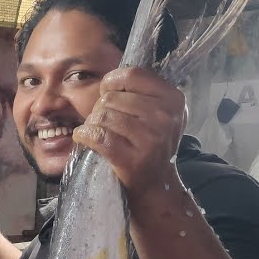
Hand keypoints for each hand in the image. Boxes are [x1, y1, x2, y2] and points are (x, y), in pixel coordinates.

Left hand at [72, 67, 185, 194]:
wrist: (154, 184)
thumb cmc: (147, 143)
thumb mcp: (156, 112)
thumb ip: (139, 92)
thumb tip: (108, 80)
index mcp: (173, 98)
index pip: (132, 74)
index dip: (111, 83)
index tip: (108, 95)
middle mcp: (166, 116)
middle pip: (111, 98)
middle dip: (100, 110)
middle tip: (105, 124)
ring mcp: (151, 138)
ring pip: (102, 116)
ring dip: (92, 125)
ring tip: (99, 134)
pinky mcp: (133, 158)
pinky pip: (97, 135)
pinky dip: (84, 136)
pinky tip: (85, 139)